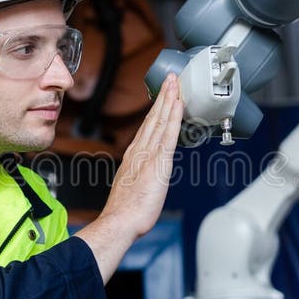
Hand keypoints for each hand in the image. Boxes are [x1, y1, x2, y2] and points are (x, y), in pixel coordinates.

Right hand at [75, 73, 182, 280]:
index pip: (147, 127)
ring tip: (175, 83)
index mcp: (134, 156)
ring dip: (168, 99)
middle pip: (153, 118)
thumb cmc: (126, 211)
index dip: (156, 109)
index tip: (162, 95)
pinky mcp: (158, 163)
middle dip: (162, 96)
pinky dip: (172, 117)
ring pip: (160, 121)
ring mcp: (148, 154)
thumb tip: (142, 175)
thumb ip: (138, 176)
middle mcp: (139, 150)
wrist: (120, 220)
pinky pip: (168, 135)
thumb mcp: (131, 187)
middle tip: (170, 78)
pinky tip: (178, 104)